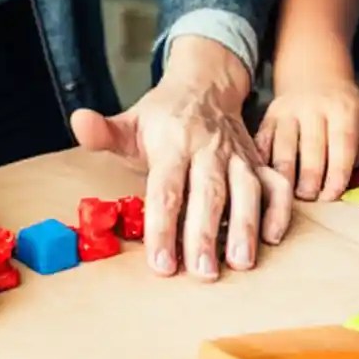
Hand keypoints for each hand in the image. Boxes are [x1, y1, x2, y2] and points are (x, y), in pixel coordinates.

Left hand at [72, 37, 292, 279]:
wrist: (205, 85)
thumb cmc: (162, 118)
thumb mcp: (130, 122)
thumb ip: (103, 132)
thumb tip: (78, 121)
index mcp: (173, 142)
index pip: (166, 189)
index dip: (163, 227)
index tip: (161, 263)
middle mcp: (209, 149)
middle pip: (207, 194)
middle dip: (205, 235)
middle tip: (202, 273)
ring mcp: (238, 156)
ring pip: (246, 191)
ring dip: (245, 226)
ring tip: (240, 263)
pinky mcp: (259, 162)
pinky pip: (276, 184)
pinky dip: (280, 209)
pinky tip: (274, 238)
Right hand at [256, 79, 358, 199]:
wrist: (315, 76)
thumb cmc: (343, 109)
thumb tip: (343, 180)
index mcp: (344, 110)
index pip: (342, 145)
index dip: (337, 174)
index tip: (331, 195)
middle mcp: (315, 108)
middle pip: (311, 148)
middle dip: (310, 178)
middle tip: (309, 198)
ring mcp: (288, 111)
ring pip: (284, 147)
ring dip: (286, 175)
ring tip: (288, 194)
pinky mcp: (269, 116)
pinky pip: (263, 141)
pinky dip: (263, 161)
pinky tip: (267, 178)